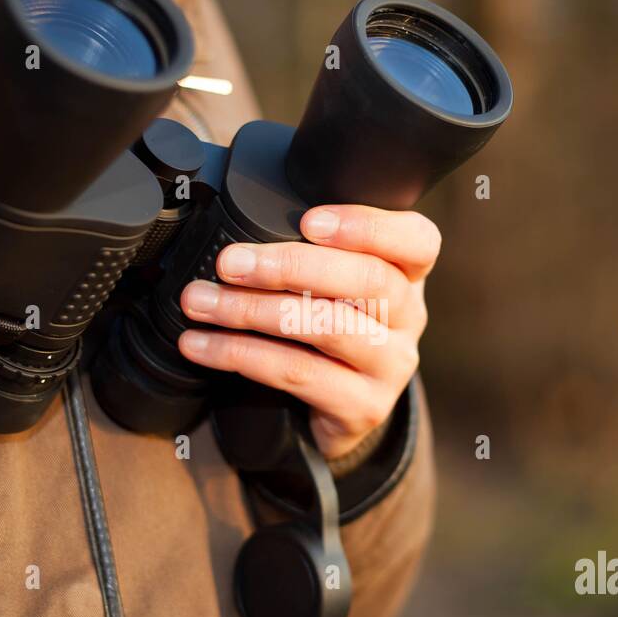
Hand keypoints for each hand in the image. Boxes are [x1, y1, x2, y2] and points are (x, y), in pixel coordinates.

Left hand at [177, 204, 438, 458]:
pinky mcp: (363, 407)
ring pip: (327, 328)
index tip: (308, 220)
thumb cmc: (328, 328)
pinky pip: (300, 375)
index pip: (417, 240)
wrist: (339, 409)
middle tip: (229, 262)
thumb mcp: (332, 283)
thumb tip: (231, 208)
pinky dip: (242, 355)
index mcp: (407, 274)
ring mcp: (391, 365)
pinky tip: (202, 345)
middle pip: (367, 282)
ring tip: (200, 302)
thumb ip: (309, 248)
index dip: (368, 226)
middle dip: (290, 266)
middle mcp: (409, 317)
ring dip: (253, 311)